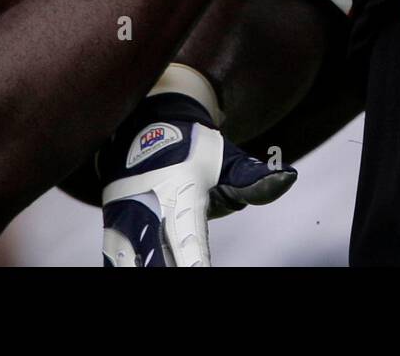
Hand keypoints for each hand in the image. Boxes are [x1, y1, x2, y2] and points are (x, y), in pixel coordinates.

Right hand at [99, 92, 296, 266]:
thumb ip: (254, 177)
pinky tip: (139, 271)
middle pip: (155, 258)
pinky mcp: (111, 232)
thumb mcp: (226, 157)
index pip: (189, 240)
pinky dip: (128, 268)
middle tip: (191, 272)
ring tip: (164, 277)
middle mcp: (147, 209)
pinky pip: (116, 261)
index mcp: (179, 192)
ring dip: (144, 266)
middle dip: (169, 268)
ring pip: (129, 262)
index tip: (202, 273)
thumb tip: (288, 178)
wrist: (142, 122)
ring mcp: (123, 222)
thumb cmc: (193, 146)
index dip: (194, 264)